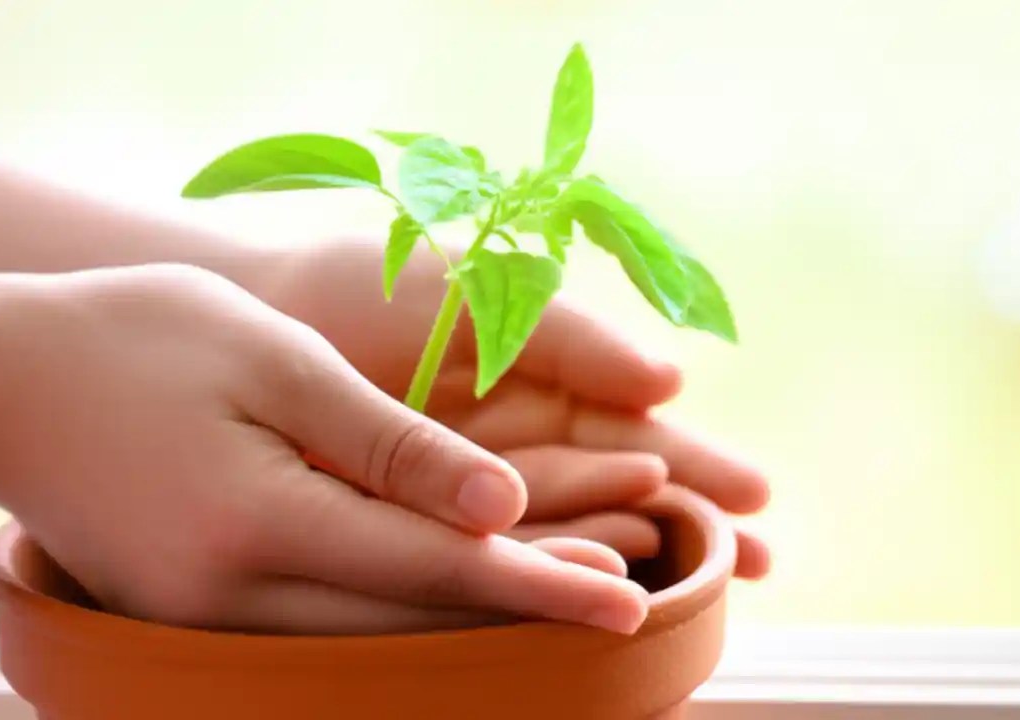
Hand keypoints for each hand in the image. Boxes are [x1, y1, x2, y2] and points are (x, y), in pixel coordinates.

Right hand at [0, 264, 648, 633]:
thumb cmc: (137, 340)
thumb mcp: (274, 362)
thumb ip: (390, 441)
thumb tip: (500, 505)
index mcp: (260, 522)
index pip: (433, 569)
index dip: (540, 580)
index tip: (632, 592)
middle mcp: (234, 599)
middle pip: (415, 622)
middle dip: (526, 606)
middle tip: (631, 584)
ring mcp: (209, 621)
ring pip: (376, 638)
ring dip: (477, 613)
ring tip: (573, 576)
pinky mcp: (199, 616)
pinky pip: (327, 626)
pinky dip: (407, 607)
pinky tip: (461, 579)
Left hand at [256, 239, 770, 578]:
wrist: (261, 316)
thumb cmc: (371, 287)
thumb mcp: (482, 293)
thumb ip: (570, 335)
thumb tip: (670, 378)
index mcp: (541, 377)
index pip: (636, 428)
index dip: (697, 463)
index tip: (758, 498)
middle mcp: (517, 441)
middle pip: (621, 490)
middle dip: (688, 523)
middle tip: (758, 563)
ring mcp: (473, 488)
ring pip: (571, 531)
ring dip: (637, 556)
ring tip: (709, 590)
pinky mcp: (424, 523)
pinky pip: (496, 557)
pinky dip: (551, 573)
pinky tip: (605, 589)